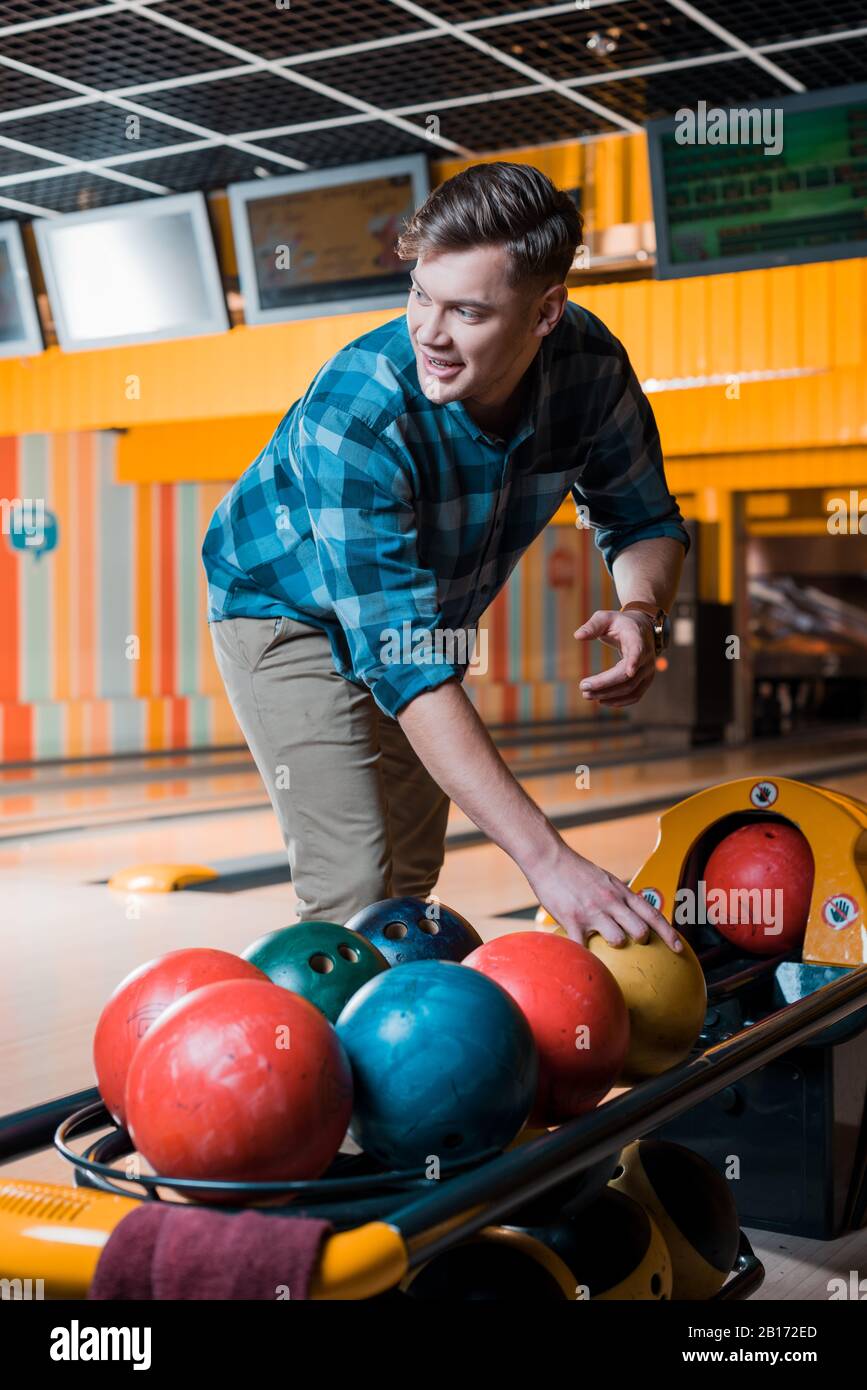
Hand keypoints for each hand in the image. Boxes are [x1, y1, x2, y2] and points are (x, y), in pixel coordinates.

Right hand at [526, 841, 682, 951]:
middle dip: (641, 941)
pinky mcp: (573, 920)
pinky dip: (585, 956)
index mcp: (622, 892)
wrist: (550, 859)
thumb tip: (631, 916)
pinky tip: (581, 959)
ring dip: (614, 945)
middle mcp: (612, 902)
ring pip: (618, 939)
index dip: (669, 933)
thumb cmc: (577, 871)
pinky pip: (583, 947)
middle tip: (634, 943)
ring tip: (604, 942)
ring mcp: (593, 911)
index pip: (653, 914)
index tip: (679, 949)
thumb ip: (619, 898)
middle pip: (640, 930)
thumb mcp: (606, 880)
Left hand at [575, 608, 656, 705]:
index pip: (638, 651)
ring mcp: (648, 670)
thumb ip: (592, 626)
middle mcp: (646, 656)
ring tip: (587, 695)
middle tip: (583, 687)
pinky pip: (635, 695)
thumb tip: (577, 636)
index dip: (634, 661)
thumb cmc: (620, 623)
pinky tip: (602, 701)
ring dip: (609, 695)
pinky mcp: (646, 680)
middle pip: (628, 676)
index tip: (629, 671)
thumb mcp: (605, 618)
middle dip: (605, 684)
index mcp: (637, 638)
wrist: (641, 628)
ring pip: (631, 689)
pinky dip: (620, 701)